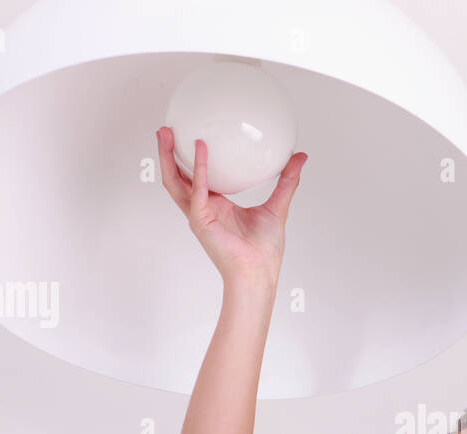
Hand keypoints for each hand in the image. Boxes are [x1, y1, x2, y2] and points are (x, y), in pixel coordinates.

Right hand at [156, 126, 306, 282]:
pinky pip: (198, 190)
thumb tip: (300, 157)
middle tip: (167, 129)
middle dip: (168, 153)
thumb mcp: (277, 206)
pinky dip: (198, 169)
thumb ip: (287, 181)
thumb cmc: (264, 250)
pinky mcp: (202, 221)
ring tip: (166, 134)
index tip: (189, 136)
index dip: (189, 159)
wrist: (259, 273)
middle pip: (177, 177)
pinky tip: (201, 149)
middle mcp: (203, 209)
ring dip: (167, 158)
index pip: (196, 179)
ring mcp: (199, 215)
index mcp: (217, 206)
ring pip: (175, 182)